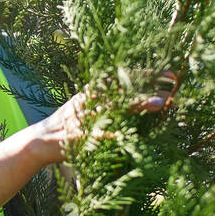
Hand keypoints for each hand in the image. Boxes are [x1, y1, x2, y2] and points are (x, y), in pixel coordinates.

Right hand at [39, 70, 176, 163]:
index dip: (149, 74)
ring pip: (115, 106)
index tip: (171, 75)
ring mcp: (84, 116)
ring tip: (160, 104)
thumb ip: (110, 100)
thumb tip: (140, 97)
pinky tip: (131, 135)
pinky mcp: (79, 135)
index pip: (124, 76)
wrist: (40, 141)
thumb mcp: (87, 105)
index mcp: (93, 90)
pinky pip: (99, 134)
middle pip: (123, 87)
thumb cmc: (70, 124)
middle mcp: (90, 98)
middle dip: (149, 85)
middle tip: (174, 85)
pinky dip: (114, 134)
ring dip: (137, 104)